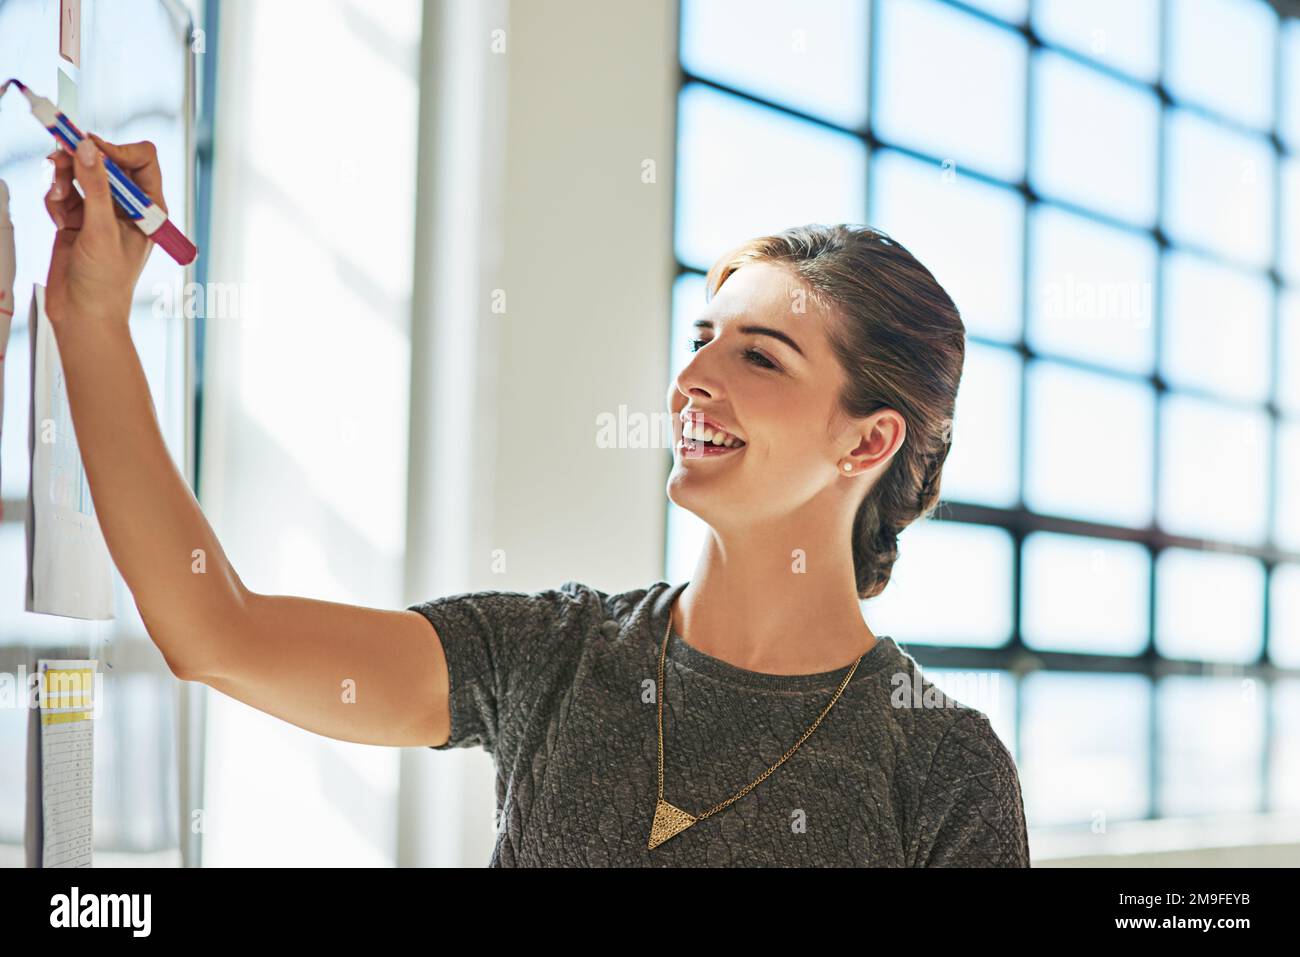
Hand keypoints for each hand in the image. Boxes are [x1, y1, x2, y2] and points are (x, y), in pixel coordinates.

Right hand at [43, 134, 165, 327]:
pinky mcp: (77, 217)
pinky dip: (55, 198)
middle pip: (105, 160)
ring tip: (56, 194)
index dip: (117, 149)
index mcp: (150, 209)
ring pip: (79, 172)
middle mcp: (128, 206)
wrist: (82, 313)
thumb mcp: (102, 232)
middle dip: (80, 160)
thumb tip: (87, 149)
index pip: (142, 160)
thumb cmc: (106, 283)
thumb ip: (95, 188)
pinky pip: (63, 190)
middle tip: (57, 159)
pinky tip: (57, 219)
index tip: (90, 149)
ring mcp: (101, 210)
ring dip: (63, 177)